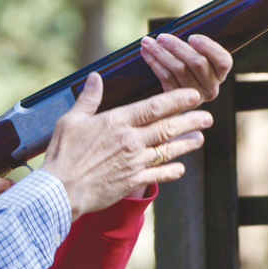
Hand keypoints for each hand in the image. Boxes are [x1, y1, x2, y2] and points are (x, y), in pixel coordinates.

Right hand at [41, 72, 211, 218]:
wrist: (60, 191)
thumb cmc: (62, 154)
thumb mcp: (70, 121)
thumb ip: (88, 99)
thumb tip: (96, 77)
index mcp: (117, 122)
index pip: (155, 106)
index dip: (178, 99)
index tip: (194, 96)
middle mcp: (131, 141)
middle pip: (168, 127)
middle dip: (191, 120)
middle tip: (207, 117)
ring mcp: (133, 162)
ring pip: (168, 150)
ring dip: (187, 144)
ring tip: (200, 138)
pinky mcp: (131, 181)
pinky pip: (158, 175)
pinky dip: (171, 171)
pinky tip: (180, 169)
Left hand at [140, 33, 232, 102]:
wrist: (173, 95)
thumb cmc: (188, 64)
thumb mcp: (198, 55)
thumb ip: (196, 46)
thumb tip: (179, 29)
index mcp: (221, 74)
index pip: (223, 61)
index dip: (208, 47)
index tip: (191, 36)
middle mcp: (211, 88)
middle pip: (197, 63)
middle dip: (177, 47)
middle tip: (161, 37)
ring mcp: (194, 96)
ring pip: (179, 69)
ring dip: (161, 53)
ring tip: (148, 42)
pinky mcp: (177, 100)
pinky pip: (165, 78)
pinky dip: (154, 63)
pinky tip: (146, 53)